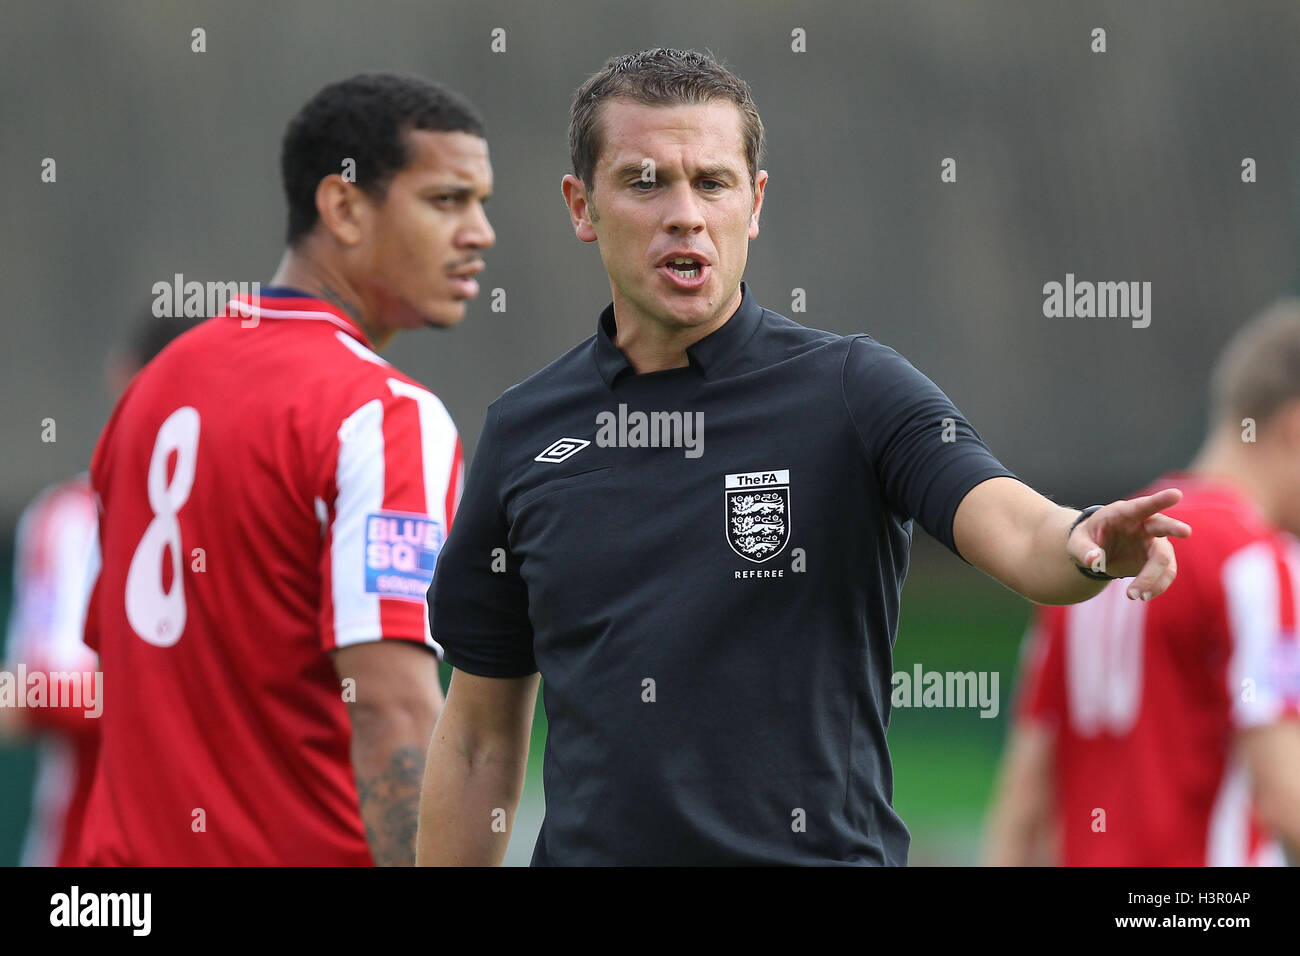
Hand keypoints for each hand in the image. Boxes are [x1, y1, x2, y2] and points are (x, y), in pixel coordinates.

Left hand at [1068, 488, 1191, 600]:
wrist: (1097, 551)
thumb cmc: (1087, 539)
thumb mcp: (1076, 543)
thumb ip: (1083, 550)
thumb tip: (1094, 561)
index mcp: (1123, 514)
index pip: (1141, 506)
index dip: (1158, 501)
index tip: (1175, 494)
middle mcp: (1144, 525)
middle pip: (1163, 526)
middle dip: (1174, 528)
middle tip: (1186, 531)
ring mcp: (1155, 542)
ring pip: (1164, 559)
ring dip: (1152, 578)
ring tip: (1133, 595)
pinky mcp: (1158, 560)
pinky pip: (1165, 574)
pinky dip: (1156, 587)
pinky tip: (1142, 596)